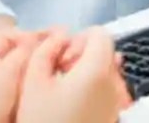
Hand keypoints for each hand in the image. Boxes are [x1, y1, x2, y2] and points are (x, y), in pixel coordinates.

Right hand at [17, 27, 132, 122]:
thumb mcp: (33, 83)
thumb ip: (45, 51)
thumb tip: (56, 38)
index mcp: (96, 70)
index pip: (100, 34)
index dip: (78, 38)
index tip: (62, 52)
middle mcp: (112, 84)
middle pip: (105, 52)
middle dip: (82, 55)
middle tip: (58, 70)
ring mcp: (115, 102)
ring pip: (106, 73)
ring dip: (87, 73)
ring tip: (61, 89)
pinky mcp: (111, 117)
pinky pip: (106, 93)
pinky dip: (92, 91)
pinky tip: (69, 105)